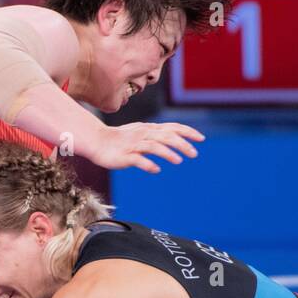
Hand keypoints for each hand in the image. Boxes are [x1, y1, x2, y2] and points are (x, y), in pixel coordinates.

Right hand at [89, 121, 203, 172]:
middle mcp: (143, 134)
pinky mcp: (124, 156)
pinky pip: (137, 160)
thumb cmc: (119, 139)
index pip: (172, 127)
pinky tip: (156, 170)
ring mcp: (134, 144)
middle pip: (166, 136)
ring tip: (178, 161)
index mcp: (149, 129)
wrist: (96, 141)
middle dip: (182, 144)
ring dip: (167, 153)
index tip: (201, 138)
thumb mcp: (140, 133)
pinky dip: (148, 164)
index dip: (188, 132)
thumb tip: (172, 144)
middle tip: (195, 154)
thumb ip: (156, 136)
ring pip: (153, 146)